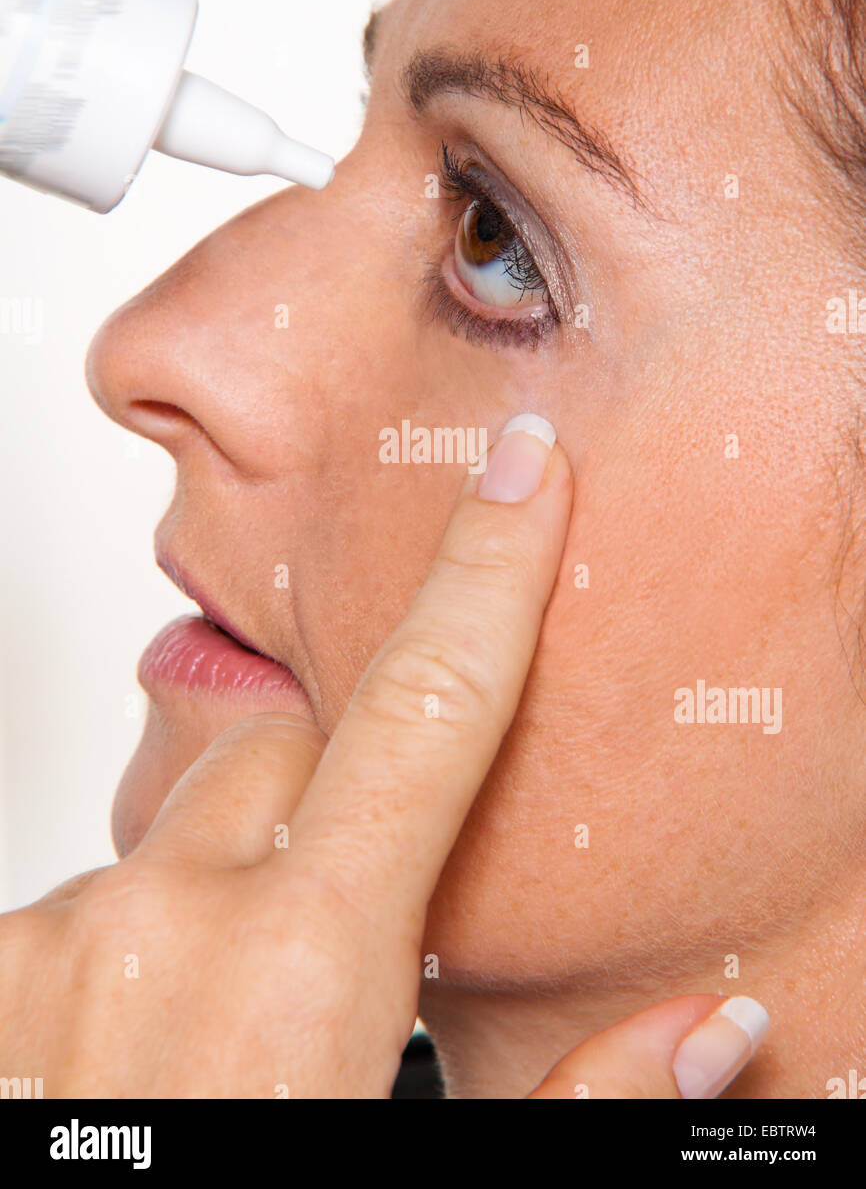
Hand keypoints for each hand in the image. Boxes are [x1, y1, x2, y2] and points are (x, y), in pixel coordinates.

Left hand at [0, 414, 769, 1096]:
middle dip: (332, 808)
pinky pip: (86, 912)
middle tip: (340, 933)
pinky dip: (123, 957)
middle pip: (292, 760)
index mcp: (305, 965)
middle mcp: (164, 922)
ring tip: (215, 1047)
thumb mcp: (445, 1186)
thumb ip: (578, 1105)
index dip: (490, 575)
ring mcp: (53, 944)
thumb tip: (712, 1028)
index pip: (429, 709)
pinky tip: (126, 1071)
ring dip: (217, 902)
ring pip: (179, 846)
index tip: (520, 472)